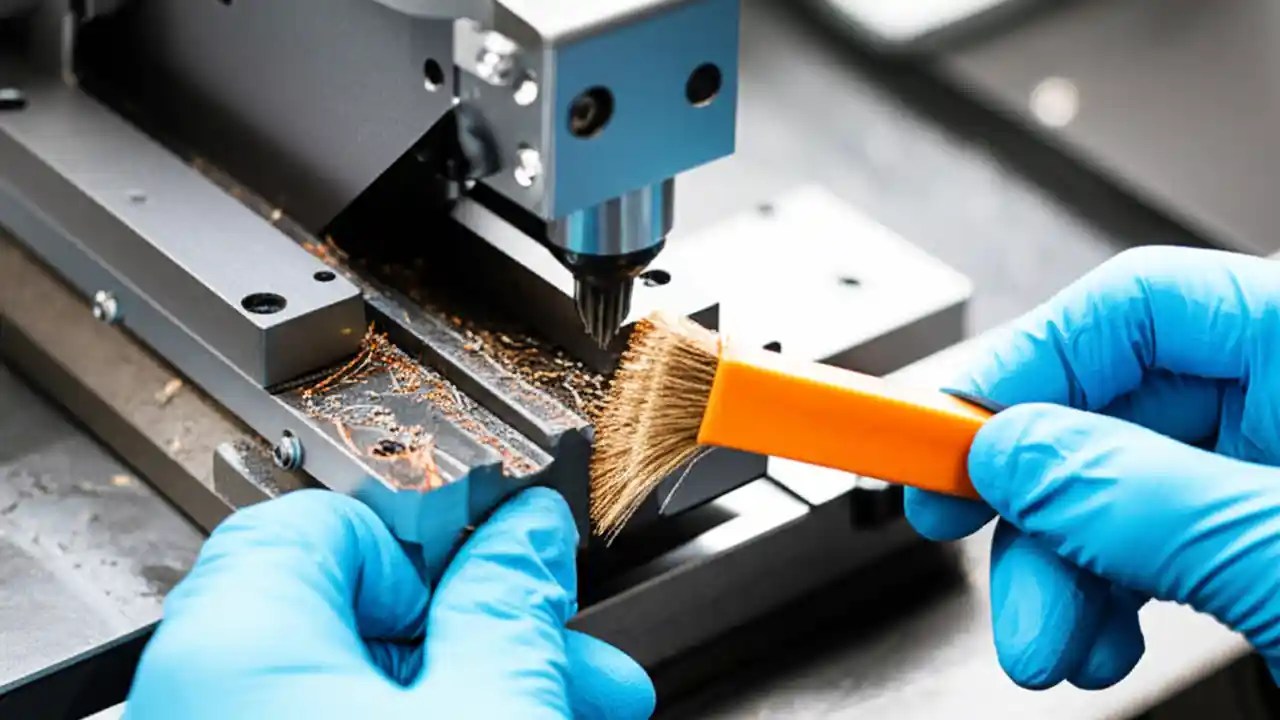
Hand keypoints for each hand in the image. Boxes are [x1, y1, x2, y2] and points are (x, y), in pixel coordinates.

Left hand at [124, 488, 654, 718]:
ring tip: (574, 703)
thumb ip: (511, 609)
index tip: (510, 562)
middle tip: (570, 649)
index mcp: (233, 648)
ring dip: (474, 687)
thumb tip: (530, 540)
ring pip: (357, 689)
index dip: (440, 535)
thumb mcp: (494, 714)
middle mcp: (196, 701)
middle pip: (357, 615)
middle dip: (486, 626)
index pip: (332, 518)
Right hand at [905, 247, 1279, 688]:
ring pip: (1114, 494)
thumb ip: (1135, 495)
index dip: (1020, 362)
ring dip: (1052, 569)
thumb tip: (1007, 453)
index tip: (934, 427)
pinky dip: (1101, 600)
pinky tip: (1093, 642)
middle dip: (1026, 500)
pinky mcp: (1258, 549)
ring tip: (1040, 640)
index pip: (1132, 305)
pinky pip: (1151, 551)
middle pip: (1104, 410)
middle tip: (956, 536)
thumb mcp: (1274, 551)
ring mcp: (1269, 480)